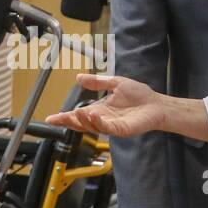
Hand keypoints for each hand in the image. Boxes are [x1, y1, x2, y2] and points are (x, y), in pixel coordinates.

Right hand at [46, 73, 168, 137]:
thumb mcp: (115, 83)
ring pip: (92, 127)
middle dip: (69, 122)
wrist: (157, 104)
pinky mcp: (122, 130)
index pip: (79, 115)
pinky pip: (108, 128)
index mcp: (100, 110)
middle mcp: (103, 120)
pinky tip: (94, 115)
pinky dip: (99, 123)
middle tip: (58, 119)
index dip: (65, 117)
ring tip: (76, 112)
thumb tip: (78, 77)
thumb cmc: (140, 96)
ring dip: (83, 120)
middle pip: (81, 124)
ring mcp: (112, 126)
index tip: (50, 118)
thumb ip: (97, 82)